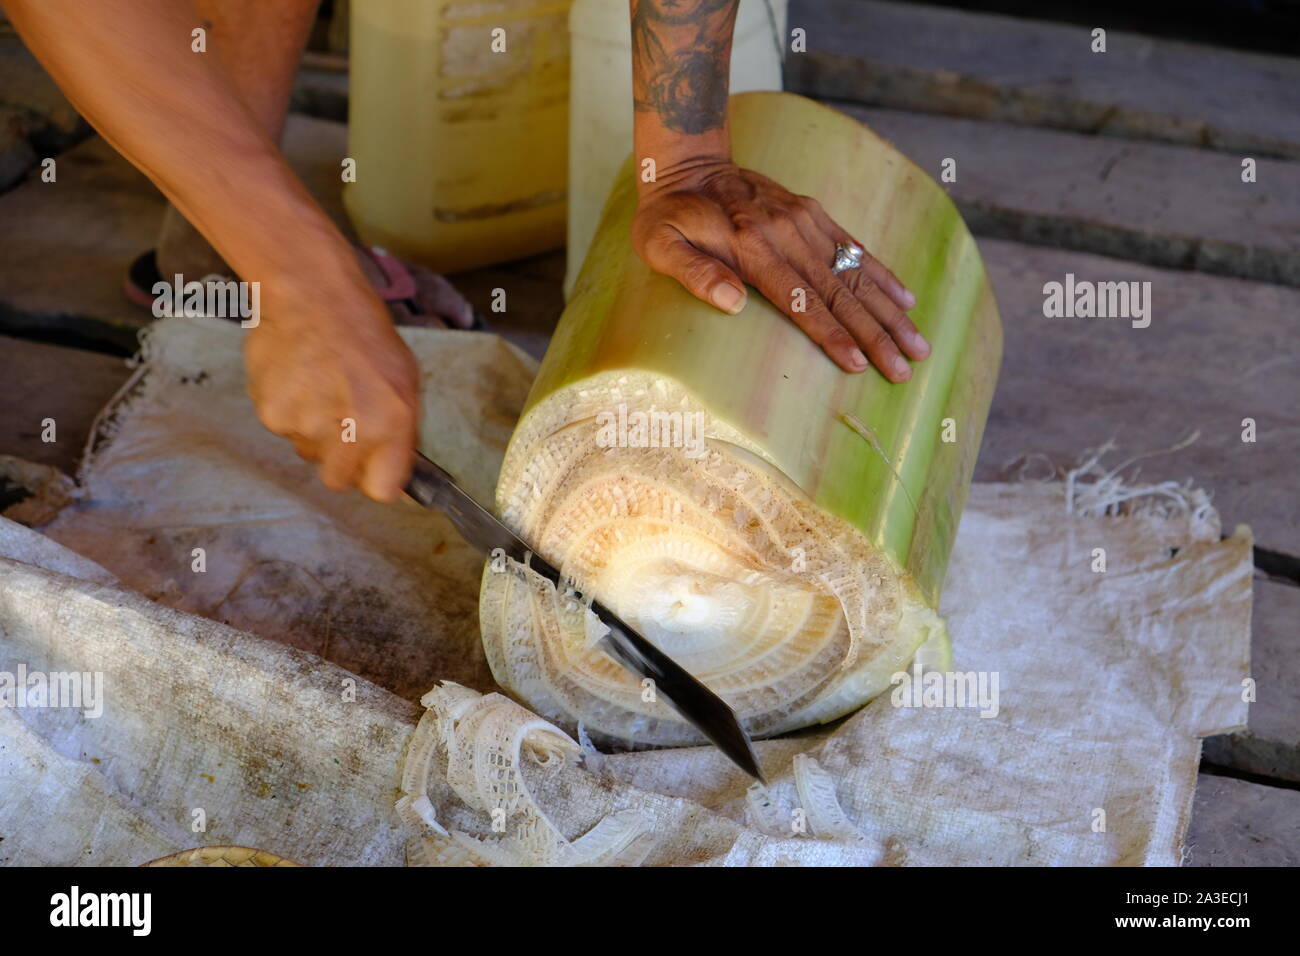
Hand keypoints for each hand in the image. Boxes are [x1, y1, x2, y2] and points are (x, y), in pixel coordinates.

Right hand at [244, 280, 418, 501]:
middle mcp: (349, 432)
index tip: (374, 467)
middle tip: (342, 423)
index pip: (382, 491)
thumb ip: (401, 432)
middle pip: (338, 480)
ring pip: (307, 453)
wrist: (311, 295)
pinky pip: (282, 430)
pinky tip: (298, 379)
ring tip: (320, 387)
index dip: (376, 479)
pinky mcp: (272, 414)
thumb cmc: (364, 333)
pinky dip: (289, 411)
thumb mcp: (405, 380)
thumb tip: (398, 473)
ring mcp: (306, 426)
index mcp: (390, 424)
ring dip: (313, 432)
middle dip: (340, 460)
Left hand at [631, 161, 929, 379]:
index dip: (832, 336)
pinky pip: (853, 247)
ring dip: (889, 311)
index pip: (801, 302)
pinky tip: (905, 299)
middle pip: (840, 293)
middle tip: (905, 368)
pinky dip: (881, 274)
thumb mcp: (660, 245)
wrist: (687, 164)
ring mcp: (803, 221)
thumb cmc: (667, 216)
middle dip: (876, 334)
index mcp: (753, 249)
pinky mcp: (811, 213)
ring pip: (855, 273)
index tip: (860, 364)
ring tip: (918, 343)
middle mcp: (786, 234)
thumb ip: (694, 274)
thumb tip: (732, 304)